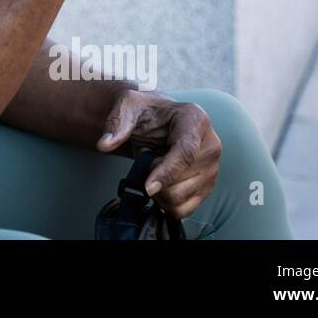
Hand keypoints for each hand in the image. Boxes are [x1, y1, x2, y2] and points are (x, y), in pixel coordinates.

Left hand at [95, 88, 221, 220]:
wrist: (156, 120)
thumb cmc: (144, 111)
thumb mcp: (127, 107)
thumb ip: (116, 124)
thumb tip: (104, 144)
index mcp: (196, 119)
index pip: (186, 153)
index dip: (166, 173)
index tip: (146, 187)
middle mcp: (211, 145)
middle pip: (183, 180)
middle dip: (156, 178)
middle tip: (147, 160)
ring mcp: (212, 168)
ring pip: (182, 198)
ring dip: (159, 192)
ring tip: (152, 171)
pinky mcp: (207, 186)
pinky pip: (184, 209)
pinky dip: (166, 204)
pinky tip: (159, 186)